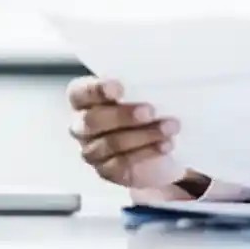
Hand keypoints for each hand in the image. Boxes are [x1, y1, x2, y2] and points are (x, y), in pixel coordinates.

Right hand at [67, 75, 186, 188]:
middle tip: (150, 110)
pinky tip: (165, 145)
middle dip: (123, 115)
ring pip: (110, 143)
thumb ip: (139, 86)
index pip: (80, 92)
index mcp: (84, 99)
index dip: (96, 90)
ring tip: (169, 128)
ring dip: (143, 135)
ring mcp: (92, 151)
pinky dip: (147, 152)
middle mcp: (82, 125)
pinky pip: (122, 163)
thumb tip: (154, 77)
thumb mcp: (143, 93)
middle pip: (92, 120)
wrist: (160, 144)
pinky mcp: (107, 171)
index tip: (120, 88)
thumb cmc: (146, 109)